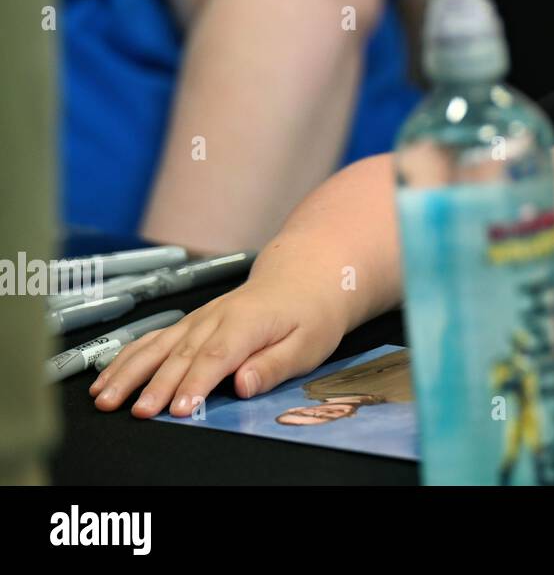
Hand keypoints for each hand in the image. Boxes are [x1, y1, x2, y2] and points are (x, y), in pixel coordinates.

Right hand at [88, 274, 346, 418]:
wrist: (304, 277)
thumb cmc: (310, 314)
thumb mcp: (308, 344)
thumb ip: (274, 365)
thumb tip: (243, 384)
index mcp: (248, 323)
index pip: (216, 356)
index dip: (195, 383)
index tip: (179, 409)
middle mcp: (216, 318)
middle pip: (181, 354)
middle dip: (156, 385)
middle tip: (138, 413)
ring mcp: (199, 319)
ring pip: (157, 345)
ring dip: (129, 372)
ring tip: (106, 397)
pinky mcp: (190, 324)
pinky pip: (153, 340)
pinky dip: (127, 358)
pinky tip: (106, 377)